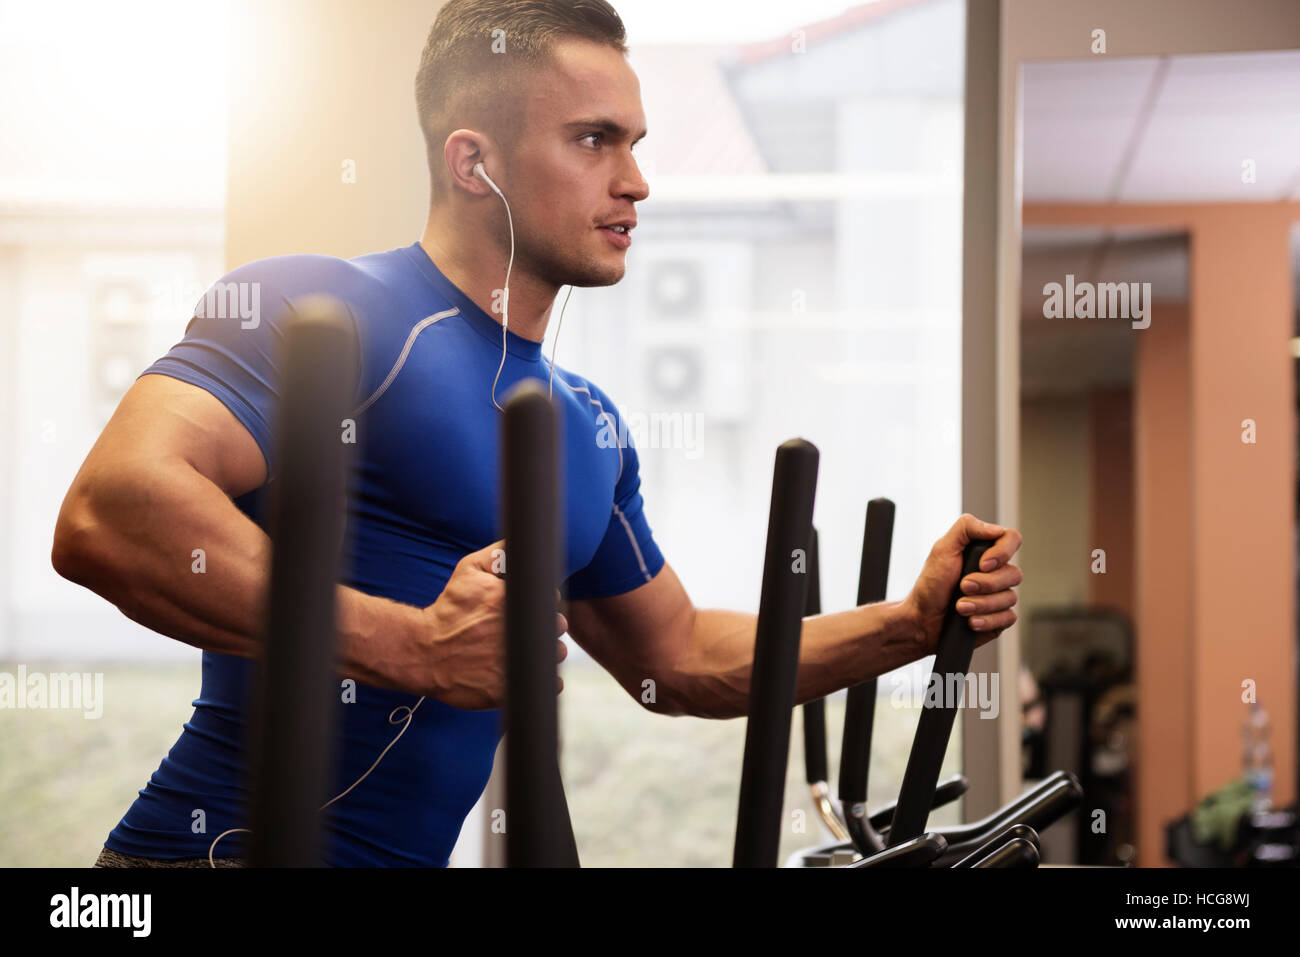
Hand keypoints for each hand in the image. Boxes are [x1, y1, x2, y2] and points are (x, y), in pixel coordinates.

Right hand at [414, 540, 567, 708]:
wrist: (423, 651)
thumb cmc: (448, 612)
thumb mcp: (467, 571)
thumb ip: (496, 553)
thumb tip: (520, 539)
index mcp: (508, 600)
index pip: (550, 599)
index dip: (546, 602)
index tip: (536, 607)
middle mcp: (514, 630)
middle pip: (556, 627)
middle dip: (549, 626)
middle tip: (531, 629)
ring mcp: (512, 660)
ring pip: (554, 655)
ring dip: (549, 652)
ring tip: (529, 649)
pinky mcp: (509, 686)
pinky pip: (548, 684)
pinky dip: (547, 680)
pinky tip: (531, 669)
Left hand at [901, 514, 1022, 658]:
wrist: (922, 619)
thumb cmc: (930, 584)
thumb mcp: (942, 549)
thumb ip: (966, 528)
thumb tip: (997, 529)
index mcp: (985, 551)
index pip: (1012, 540)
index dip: (1002, 552)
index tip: (982, 564)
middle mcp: (996, 572)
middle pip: (1014, 574)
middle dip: (985, 584)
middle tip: (962, 587)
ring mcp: (999, 595)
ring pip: (1010, 598)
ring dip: (982, 604)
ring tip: (960, 607)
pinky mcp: (999, 618)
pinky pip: (1009, 618)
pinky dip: (987, 620)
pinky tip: (971, 622)